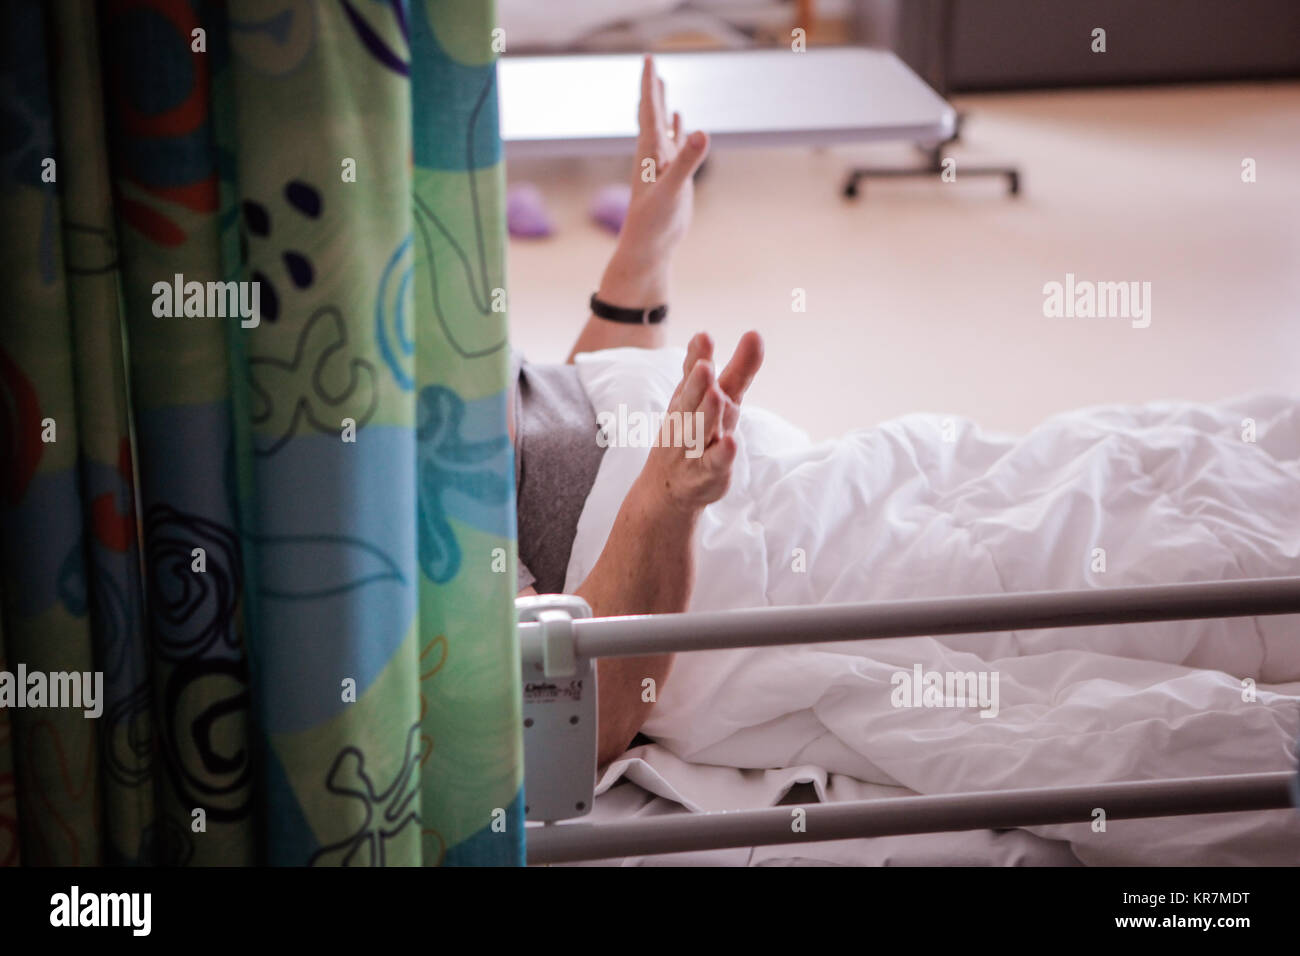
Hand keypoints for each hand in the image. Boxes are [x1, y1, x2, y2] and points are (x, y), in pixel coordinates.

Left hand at [598, 56, 710, 308]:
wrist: (649, 248)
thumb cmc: (653, 222)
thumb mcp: (672, 190)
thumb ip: (686, 161)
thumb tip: (701, 132)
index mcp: (649, 151)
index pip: (649, 110)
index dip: (649, 84)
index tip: (649, 59)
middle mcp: (653, 155)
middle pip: (652, 113)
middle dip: (653, 89)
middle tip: (651, 64)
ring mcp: (663, 166)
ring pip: (662, 128)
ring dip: (663, 106)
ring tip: (662, 85)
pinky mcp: (673, 177)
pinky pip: (675, 146)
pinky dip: (677, 131)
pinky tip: (680, 121)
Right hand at [636, 330, 764, 514]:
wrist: (667, 488)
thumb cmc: (695, 432)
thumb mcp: (715, 399)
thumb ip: (737, 369)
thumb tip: (755, 333)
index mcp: (689, 398)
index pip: (691, 374)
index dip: (697, 356)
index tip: (704, 336)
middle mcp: (688, 420)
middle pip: (692, 400)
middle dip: (697, 384)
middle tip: (705, 366)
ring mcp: (695, 448)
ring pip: (701, 430)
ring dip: (708, 413)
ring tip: (716, 396)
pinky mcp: (707, 474)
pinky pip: (714, 463)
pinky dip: (722, 454)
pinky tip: (730, 443)